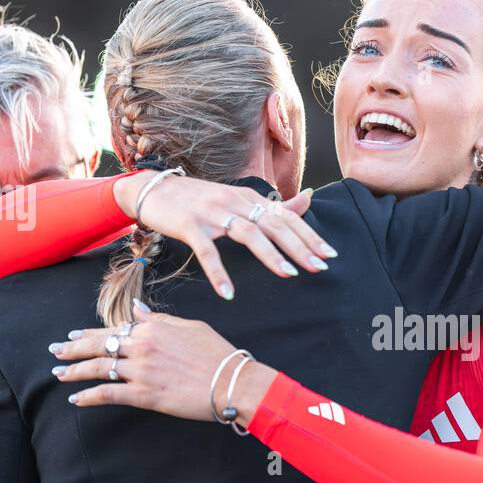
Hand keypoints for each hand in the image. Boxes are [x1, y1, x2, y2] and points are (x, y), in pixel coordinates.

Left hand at [49, 300, 277, 422]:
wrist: (232, 382)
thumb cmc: (218, 354)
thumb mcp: (189, 327)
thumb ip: (158, 319)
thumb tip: (136, 309)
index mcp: (152, 328)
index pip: (113, 329)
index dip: (89, 333)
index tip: (73, 335)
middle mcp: (141, 346)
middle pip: (97, 346)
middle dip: (72, 349)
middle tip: (54, 352)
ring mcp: (141, 371)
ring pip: (98, 369)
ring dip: (74, 371)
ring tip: (58, 374)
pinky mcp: (144, 395)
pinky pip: (108, 394)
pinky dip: (89, 396)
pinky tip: (76, 399)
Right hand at [113, 172, 337, 299]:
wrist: (153, 189)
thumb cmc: (198, 199)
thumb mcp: (237, 199)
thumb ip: (271, 206)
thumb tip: (308, 200)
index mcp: (248, 198)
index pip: (285, 216)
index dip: (308, 235)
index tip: (329, 254)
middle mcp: (234, 202)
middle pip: (273, 224)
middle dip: (299, 247)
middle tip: (319, 267)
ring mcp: (212, 213)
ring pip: (248, 234)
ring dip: (270, 255)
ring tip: (288, 275)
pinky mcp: (189, 225)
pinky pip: (207, 251)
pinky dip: (218, 272)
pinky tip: (228, 293)